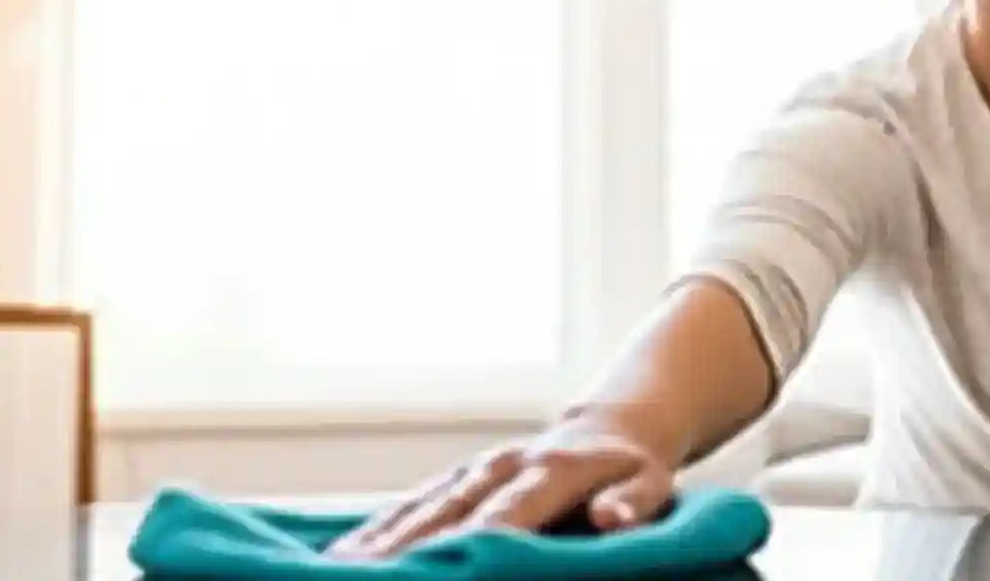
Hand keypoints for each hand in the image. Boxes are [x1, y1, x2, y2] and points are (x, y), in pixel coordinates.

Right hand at [324, 417, 674, 559]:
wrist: (611, 424)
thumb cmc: (632, 467)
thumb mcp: (650, 483)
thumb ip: (632, 501)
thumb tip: (610, 517)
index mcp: (550, 471)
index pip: (508, 512)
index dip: (476, 538)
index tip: (445, 564)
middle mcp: (502, 467)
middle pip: (448, 510)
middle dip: (408, 545)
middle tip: (366, 575)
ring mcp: (475, 470)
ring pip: (420, 507)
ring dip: (379, 539)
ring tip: (339, 570)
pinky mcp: (459, 478)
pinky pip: (412, 504)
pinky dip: (378, 529)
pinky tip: (345, 555)